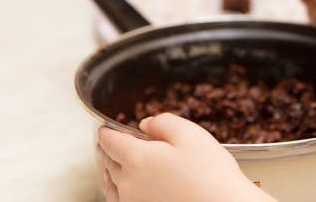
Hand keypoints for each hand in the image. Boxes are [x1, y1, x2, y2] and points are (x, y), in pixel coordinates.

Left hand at [96, 113, 274, 201]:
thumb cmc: (211, 175)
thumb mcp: (191, 135)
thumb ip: (164, 122)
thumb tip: (146, 124)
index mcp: (137, 158)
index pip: (110, 142)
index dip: (106, 132)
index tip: (104, 129)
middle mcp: (129, 184)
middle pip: (108, 163)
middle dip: (106, 151)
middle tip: (105, 144)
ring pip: (110, 186)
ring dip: (106, 172)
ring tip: (106, 166)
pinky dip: (114, 192)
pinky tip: (120, 190)